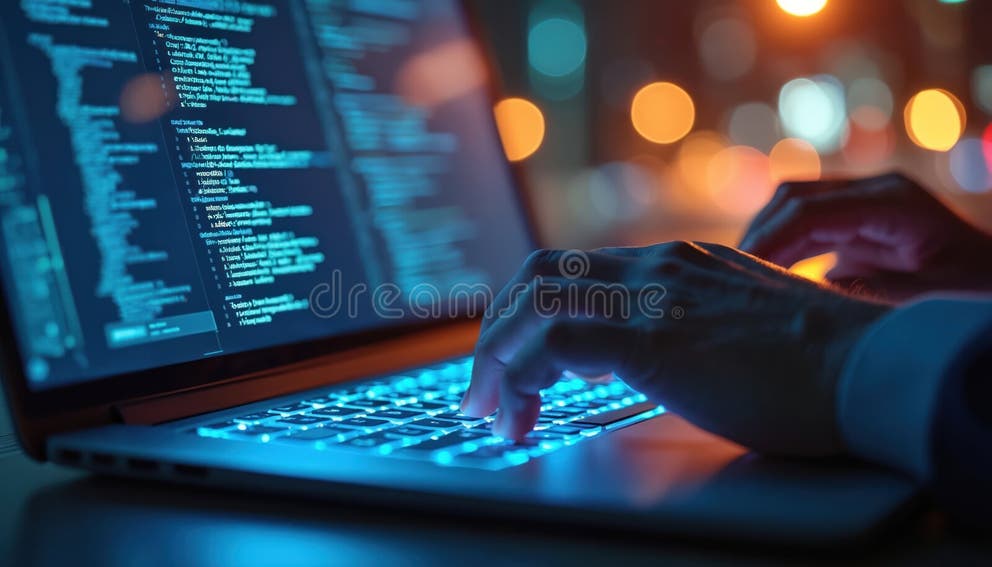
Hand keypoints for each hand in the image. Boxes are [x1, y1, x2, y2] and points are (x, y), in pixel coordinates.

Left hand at [461, 242, 890, 455]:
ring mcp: (652, 297)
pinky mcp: (655, 337)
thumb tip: (656, 356)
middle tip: (486, 389)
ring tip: (491, 413)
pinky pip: (556, 339)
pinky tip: (520, 415)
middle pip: (537, 275)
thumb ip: (689, 324)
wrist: (867, 366)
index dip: (526, 313)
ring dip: (497, 360)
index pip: (570, 267)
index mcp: (671, 262)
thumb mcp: (735, 325)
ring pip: (534, 304)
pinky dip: (521, 374)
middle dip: (497, 332)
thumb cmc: (814, 363)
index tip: (513, 362)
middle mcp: (653, 266)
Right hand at [739, 172, 991, 299]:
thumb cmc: (976, 288)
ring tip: (743, 274)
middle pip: (794, 196)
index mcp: (894, 203)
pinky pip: (807, 225)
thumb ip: (873, 292)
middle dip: (759, 234)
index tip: (744, 271)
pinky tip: (770, 275)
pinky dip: (784, 246)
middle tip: (732, 273)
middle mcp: (875, 191)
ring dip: (766, 237)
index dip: (771, 240)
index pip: (812, 211)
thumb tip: (813, 288)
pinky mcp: (858, 221)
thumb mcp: (930, 298)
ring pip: (793, 205)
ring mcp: (865, 202)